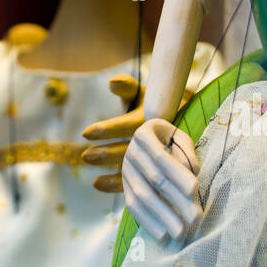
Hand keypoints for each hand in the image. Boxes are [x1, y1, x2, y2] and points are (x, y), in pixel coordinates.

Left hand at [80, 74, 195, 193]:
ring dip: (112, 173)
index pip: (130, 125)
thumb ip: (127, 87)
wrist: (182, 121)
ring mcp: (159, 157)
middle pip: (132, 150)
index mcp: (155, 119)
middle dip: (107, 155)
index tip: (85, 133)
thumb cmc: (154, 104)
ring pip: (136, 169)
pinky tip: (98, 184)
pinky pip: (139, 181)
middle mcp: (159, 140)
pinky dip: (117, 184)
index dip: (108, 129)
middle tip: (85, 156)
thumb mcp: (143, 93)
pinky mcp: (156, 171)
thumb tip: (113, 82)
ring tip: (91, 175)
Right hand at [119, 118, 201, 243]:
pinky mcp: (125, 188)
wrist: (148, 140)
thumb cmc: (169, 140)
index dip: (177, 173)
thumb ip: (187, 152)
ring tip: (181, 232)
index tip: (196, 189)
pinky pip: (133, 207)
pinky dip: (147, 222)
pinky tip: (162, 235)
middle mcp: (131, 153)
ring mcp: (125, 172)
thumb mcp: (179, 137)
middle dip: (176, 199)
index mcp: (144, 135)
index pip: (161, 157)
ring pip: (142, 196)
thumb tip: (193, 172)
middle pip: (154, 179)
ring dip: (162, 216)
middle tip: (196, 217)